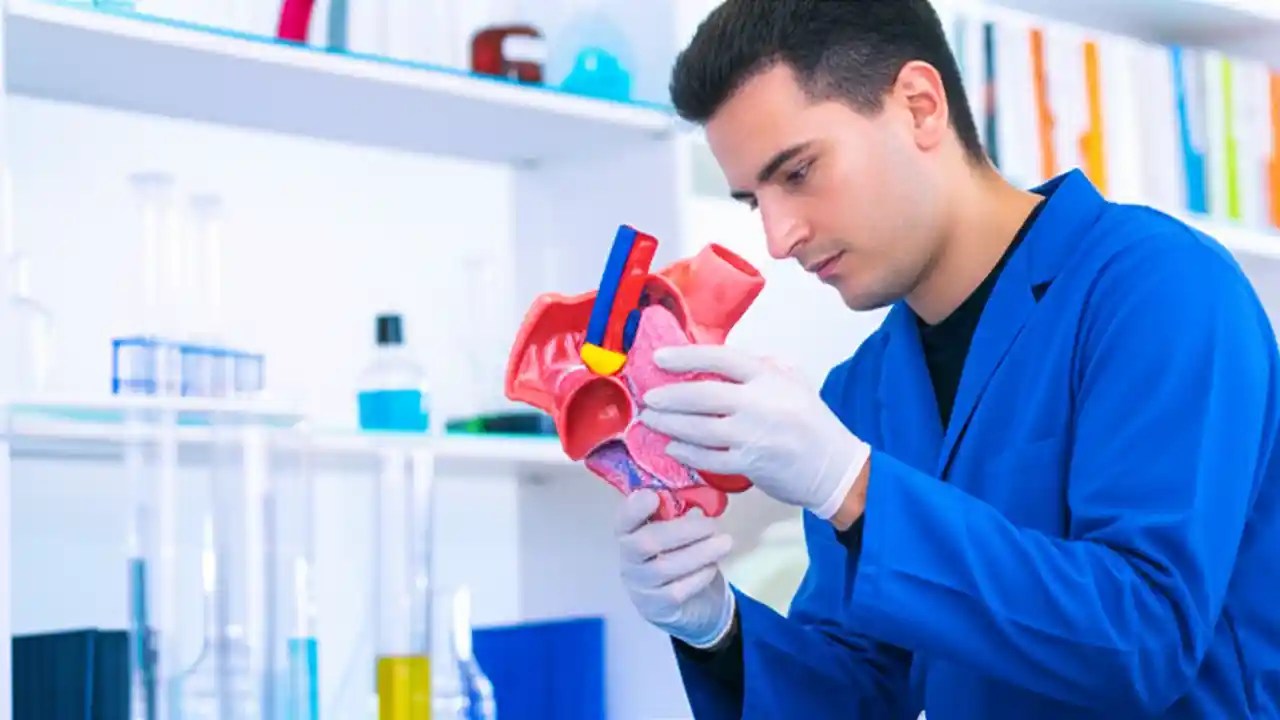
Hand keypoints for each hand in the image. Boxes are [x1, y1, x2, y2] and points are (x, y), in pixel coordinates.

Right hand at [616, 489, 735, 648]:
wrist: (692, 603)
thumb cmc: (683, 554)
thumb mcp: (679, 530)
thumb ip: (678, 513)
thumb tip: (700, 495)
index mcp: (630, 533)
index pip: (623, 520)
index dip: (634, 509)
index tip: (653, 496)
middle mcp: (629, 559)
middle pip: (645, 542)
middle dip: (682, 531)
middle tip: (713, 525)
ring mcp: (640, 586)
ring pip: (664, 568)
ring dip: (699, 553)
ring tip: (725, 543)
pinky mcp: (656, 607)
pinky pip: (676, 591)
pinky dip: (698, 577)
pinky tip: (713, 567)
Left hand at [639, 344, 870, 520]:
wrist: (834, 467)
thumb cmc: (813, 423)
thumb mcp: (795, 381)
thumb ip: (763, 366)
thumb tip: (725, 360)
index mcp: (769, 377)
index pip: (720, 359)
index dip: (687, 356)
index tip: (660, 357)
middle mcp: (759, 403)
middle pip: (702, 396)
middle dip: (669, 396)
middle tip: (648, 397)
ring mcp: (753, 436)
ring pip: (700, 429)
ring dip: (670, 425)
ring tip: (651, 421)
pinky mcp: (749, 464)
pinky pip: (709, 458)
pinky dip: (687, 453)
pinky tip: (672, 448)